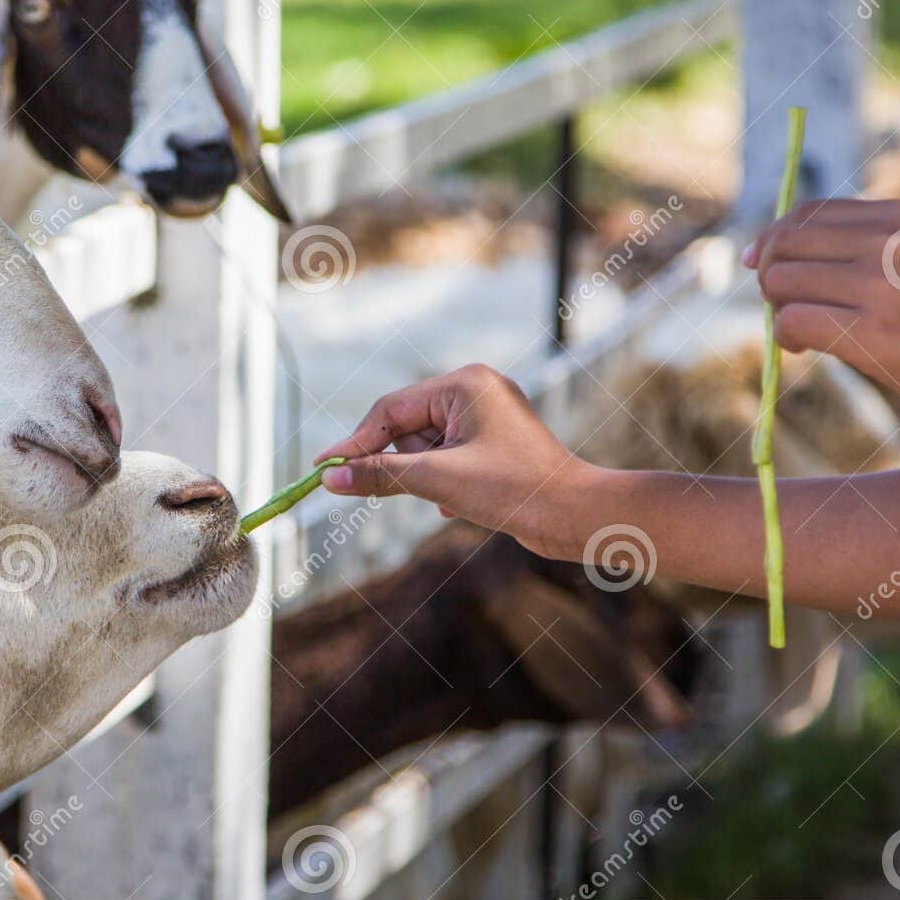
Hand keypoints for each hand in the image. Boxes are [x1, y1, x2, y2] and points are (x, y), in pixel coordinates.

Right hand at [316, 364, 596, 559]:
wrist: (576, 515)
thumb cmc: (515, 489)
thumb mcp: (436, 480)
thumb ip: (379, 474)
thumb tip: (330, 477)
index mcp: (463, 384)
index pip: (390, 410)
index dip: (355, 442)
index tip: (323, 469)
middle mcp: (475, 391)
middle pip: (406, 428)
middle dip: (403, 464)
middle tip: (404, 489)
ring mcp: (486, 418)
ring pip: (424, 448)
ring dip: (425, 477)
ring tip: (453, 496)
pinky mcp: (493, 444)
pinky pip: (445, 458)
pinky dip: (443, 482)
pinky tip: (462, 501)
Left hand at [745, 198, 899, 424]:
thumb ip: (849, 246)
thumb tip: (756, 253)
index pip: (808, 212)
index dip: (772, 239)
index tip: (759, 264)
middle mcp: (892, 241)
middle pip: (785, 243)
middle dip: (771, 275)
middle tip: (785, 304)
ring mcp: (883, 285)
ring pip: (781, 281)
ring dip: (777, 308)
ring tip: (800, 328)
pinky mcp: (874, 332)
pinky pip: (792, 321)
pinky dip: (784, 336)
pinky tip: (802, 347)